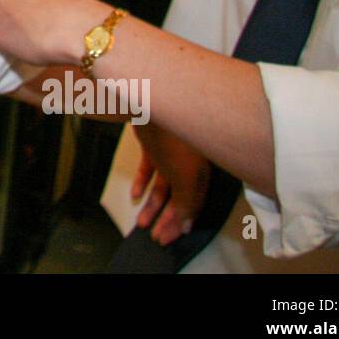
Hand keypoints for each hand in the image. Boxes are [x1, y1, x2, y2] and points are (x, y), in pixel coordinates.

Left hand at [0, 0, 101, 66]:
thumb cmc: (75, 7)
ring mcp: (0, 14)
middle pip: (0, 0)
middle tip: (31, 19)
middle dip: (11, 9)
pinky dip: (7, 45)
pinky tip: (24, 46)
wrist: (78, 29)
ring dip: (11, 28)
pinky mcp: (0, 36)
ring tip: (34, 35)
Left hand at [131, 124, 210, 244]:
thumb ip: (188, 202)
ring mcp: (171, 152)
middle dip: (166, 219)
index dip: (181, 223)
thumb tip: (187, 225)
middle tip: (155, 237)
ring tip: (142, 223)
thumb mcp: (187, 176)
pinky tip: (135, 195)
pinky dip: (142, 182)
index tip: (168, 238)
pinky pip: (149, 167)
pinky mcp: (153, 142)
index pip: (194, 204)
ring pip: (163, 184)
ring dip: (152, 204)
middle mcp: (190, 163)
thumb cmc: (177, 138)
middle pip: (180, 197)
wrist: (155, 101)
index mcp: (203, 171)